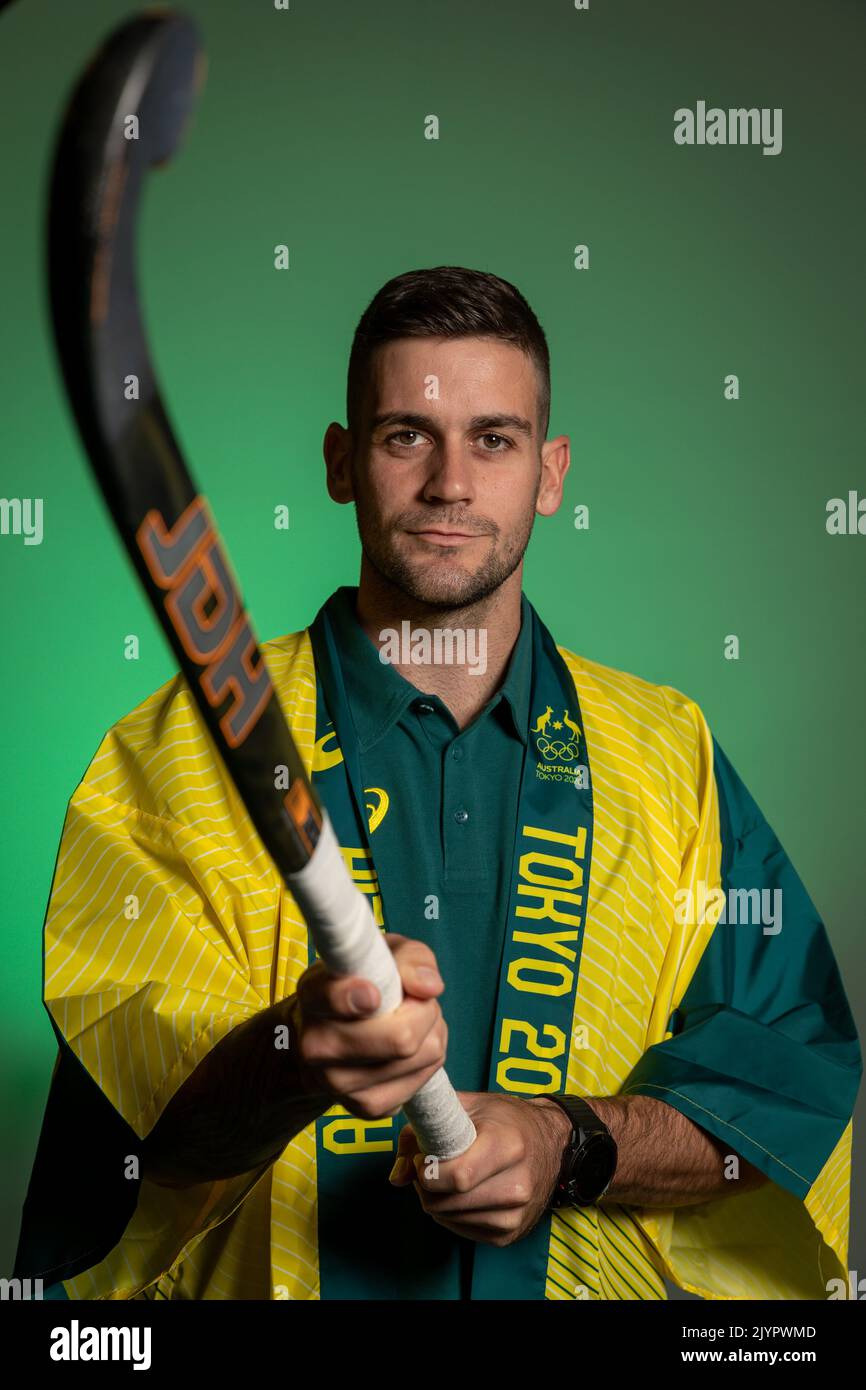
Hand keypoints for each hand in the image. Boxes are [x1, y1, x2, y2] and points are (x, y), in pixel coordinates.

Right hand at [288, 933, 447, 1120]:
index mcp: (313, 995)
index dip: (352, 998)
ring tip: (410, 1018)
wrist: (330, 1034)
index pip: (331, 999)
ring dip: (431, 1032)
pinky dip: (428, 1058)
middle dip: (424, 1011)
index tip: (372, 995)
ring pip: (420, 1057)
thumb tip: (430, 986)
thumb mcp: (382, 953)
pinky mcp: (365, 1108)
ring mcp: (339, 1084)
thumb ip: (409, 958)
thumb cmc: (362, 982)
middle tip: (416, 998)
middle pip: (399, 1038)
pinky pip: (422, 1080)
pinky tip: (409, 1047)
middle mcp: (317, 1045)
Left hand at [388, 1091, 571, 1245]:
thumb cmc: (503, 1119)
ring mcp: (516, 1214)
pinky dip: (451, 1213)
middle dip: (426, 1186)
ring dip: (437, 1200)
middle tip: (430, 1166)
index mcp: (509, 1146)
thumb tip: (397, 1177)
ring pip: (449, 1219)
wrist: (548, 1141)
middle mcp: (518, 1185)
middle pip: (447, 1202)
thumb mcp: (464, 1107)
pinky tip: (462, 1192)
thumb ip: (421, 1133)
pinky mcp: (510, 1233)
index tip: (422, 1158)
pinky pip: (460, 1230)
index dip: (427, 1171)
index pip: (457, 1177)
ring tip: (448, 1176)